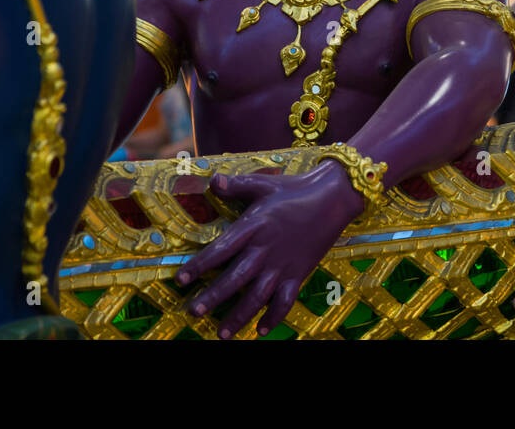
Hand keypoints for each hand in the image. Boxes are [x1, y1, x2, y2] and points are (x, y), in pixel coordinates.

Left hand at [175, 163, 362, 338]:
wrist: (334, 197)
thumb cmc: (296, 189)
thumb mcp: (263, 183)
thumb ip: (236, 185)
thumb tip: (212, 181)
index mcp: (254, 226)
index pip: (221, 250)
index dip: (199, 265)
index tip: (181, 279)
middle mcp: (265, 249)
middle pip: (234, 279)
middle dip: (213, 298)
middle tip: (193, 312)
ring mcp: (282, 264)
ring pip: (257, 296)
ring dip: (238, 316)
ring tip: (222, 333)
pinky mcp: (299, 273)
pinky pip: (285, 301)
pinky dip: (274, 317)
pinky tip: (262, 330)